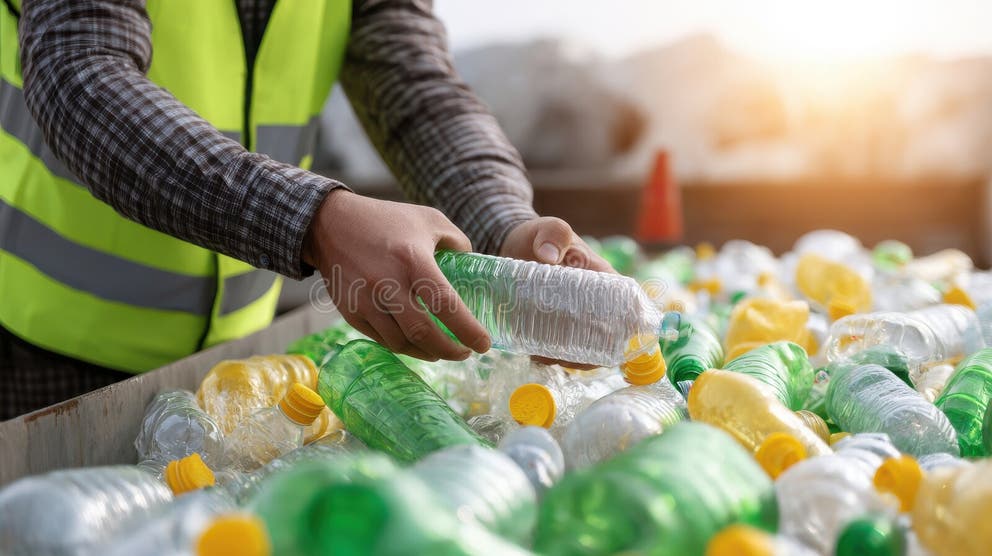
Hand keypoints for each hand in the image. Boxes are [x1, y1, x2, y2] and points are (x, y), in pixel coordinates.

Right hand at [303, 190, 489, 360]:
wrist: (330, 224)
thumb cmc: (386, 220)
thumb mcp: (429, 219)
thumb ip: (457, 242)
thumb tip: (473, 267)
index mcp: (412, 259)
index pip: (446, 303)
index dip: (468, 329)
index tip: (483, 344)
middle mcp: (387, 284)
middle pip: (423, 333)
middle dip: (450, 350)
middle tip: (465, 352)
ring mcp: (365, 301)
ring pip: (401, 343)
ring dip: (427, 353)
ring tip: (442, 350)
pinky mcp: (351, 312)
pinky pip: (381, 340)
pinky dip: (403, 346)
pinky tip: (416, 343)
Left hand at [499, 217, 615, 368]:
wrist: (515, 243)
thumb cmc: (540, 236)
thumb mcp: (549, 229)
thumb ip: (555, 234)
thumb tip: (549, 256)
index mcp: (604, 281)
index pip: (629, 309)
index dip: (626, 332)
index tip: (609, 344)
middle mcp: (595, 303)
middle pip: (607, 338)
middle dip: (590, 352)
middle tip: (565, 353)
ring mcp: (575, 316)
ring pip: (584, 347)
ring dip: (570, 357)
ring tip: (546, 354)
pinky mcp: (555, 324)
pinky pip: (561, 347)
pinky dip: (552, 355)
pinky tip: (536, 354)